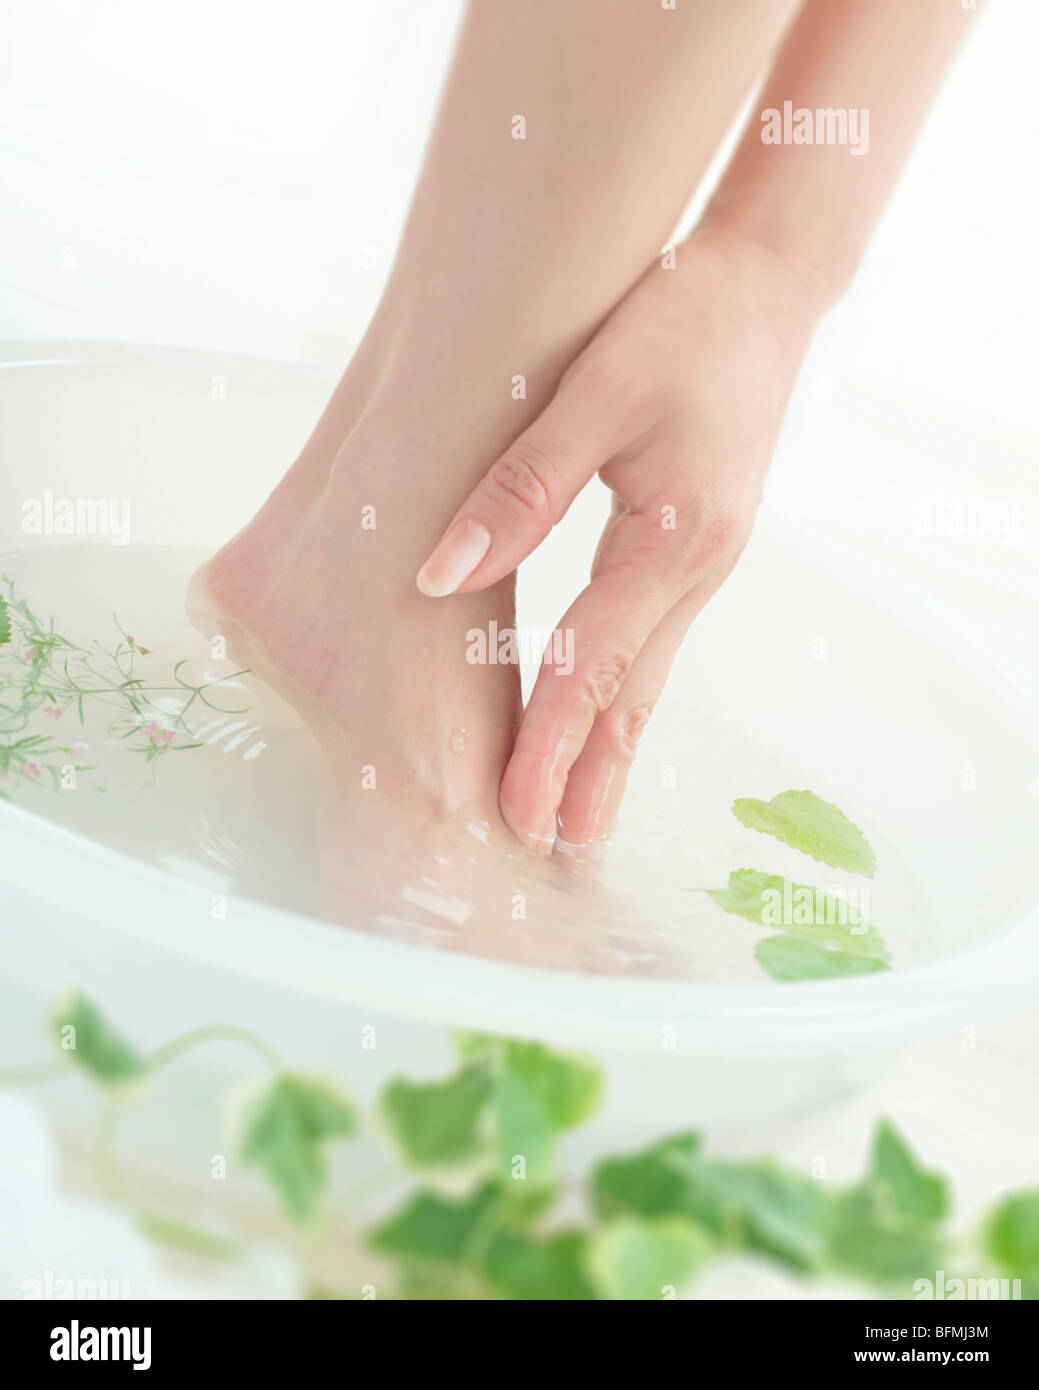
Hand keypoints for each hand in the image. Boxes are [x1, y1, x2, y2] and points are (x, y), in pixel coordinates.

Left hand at [416, 227, 824, 852]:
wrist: (765, 287)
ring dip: (612, 752)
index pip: (596, 664)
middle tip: (556, 854)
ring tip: (581, 820)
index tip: (518, 811)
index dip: (552, 742)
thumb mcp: (594, 395)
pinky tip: (603, 724)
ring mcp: (702, 564)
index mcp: (674, 538)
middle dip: (592, 778)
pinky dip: (623, 700)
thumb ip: (519, 491)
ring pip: (647, 679)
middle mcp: (696, 568)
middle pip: (633, 696)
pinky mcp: (692, 548)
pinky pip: (651, 645)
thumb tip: (439, 575)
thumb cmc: (683, 323)